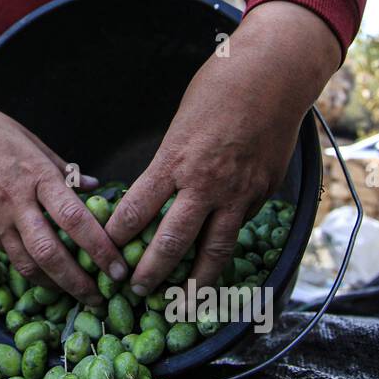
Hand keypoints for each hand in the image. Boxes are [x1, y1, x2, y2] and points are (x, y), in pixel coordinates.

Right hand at [0, 91, 126, 304]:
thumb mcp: (35, 142)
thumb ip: (65, 171)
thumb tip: (95, 188)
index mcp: (36, 176)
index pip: (74, 219)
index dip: (99, 248)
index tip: (119, 267)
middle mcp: (16, 203)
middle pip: (49, 253)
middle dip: (77, 281)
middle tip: (100, 298)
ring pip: (26, 264)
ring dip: (55, 285)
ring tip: (79, 296)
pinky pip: (11, 256)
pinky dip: (33, 271)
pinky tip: (50, 277)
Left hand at [105, 2, 340, 296]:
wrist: (275, 76)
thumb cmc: (220, 88)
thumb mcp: (181, 123)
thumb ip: (170, 161)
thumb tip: (155, 190)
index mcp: (175, 160)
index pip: (137, 209)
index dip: (116, 235)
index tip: (103, 251)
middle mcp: (205, 184)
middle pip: (172, 240)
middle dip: (151, 270)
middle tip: (136, 290)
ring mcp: (238, 192)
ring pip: (214, 249)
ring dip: (196, 280)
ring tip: (183, 302)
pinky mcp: (263, 193)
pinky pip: (240, 229)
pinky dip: (226, 250)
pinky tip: (216, 265)